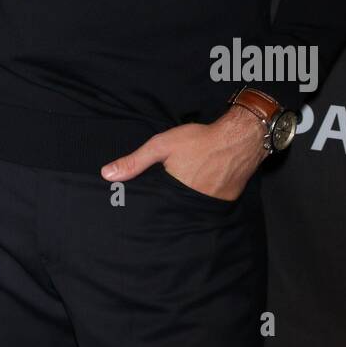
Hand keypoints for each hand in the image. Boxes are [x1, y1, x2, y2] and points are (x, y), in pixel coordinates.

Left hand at [100, 107, 267, 200]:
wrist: (239, 138)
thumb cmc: (199, 140)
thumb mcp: (161, 145)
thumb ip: (134, 162)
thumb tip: (106, 174)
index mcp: (174, 192)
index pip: (156, 206)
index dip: (151, 204)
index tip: (142, 207)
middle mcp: (192, 203)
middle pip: (175, 208)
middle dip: (169, 204)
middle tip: (167, 194)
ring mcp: (212, 204)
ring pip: (193, 207)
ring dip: (188, 202)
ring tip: (186, 189)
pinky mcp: (227, 200)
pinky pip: (211, 204)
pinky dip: (206, 197)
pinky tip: (204, 185)